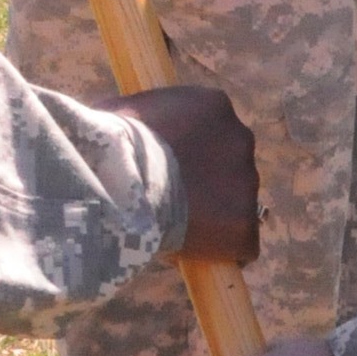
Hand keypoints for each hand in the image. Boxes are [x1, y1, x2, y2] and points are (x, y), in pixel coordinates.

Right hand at [114, 83, 258, 267]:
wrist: (121, 185)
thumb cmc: (109, 147)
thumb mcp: (123, 114)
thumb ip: (140, 119)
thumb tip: (121, 127)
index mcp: (214, 105)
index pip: (213, 131)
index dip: (190, 155)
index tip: (169, 171)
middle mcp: (240, 137)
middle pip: (230, 166)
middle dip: (208, 185)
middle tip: (172, 202)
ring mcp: (246, 183)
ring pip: (236, 205)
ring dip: (213, 217)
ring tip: (174, 228)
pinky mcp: (244, 225)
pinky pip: (240, 244)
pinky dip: (220, 250)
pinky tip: (190, 250)